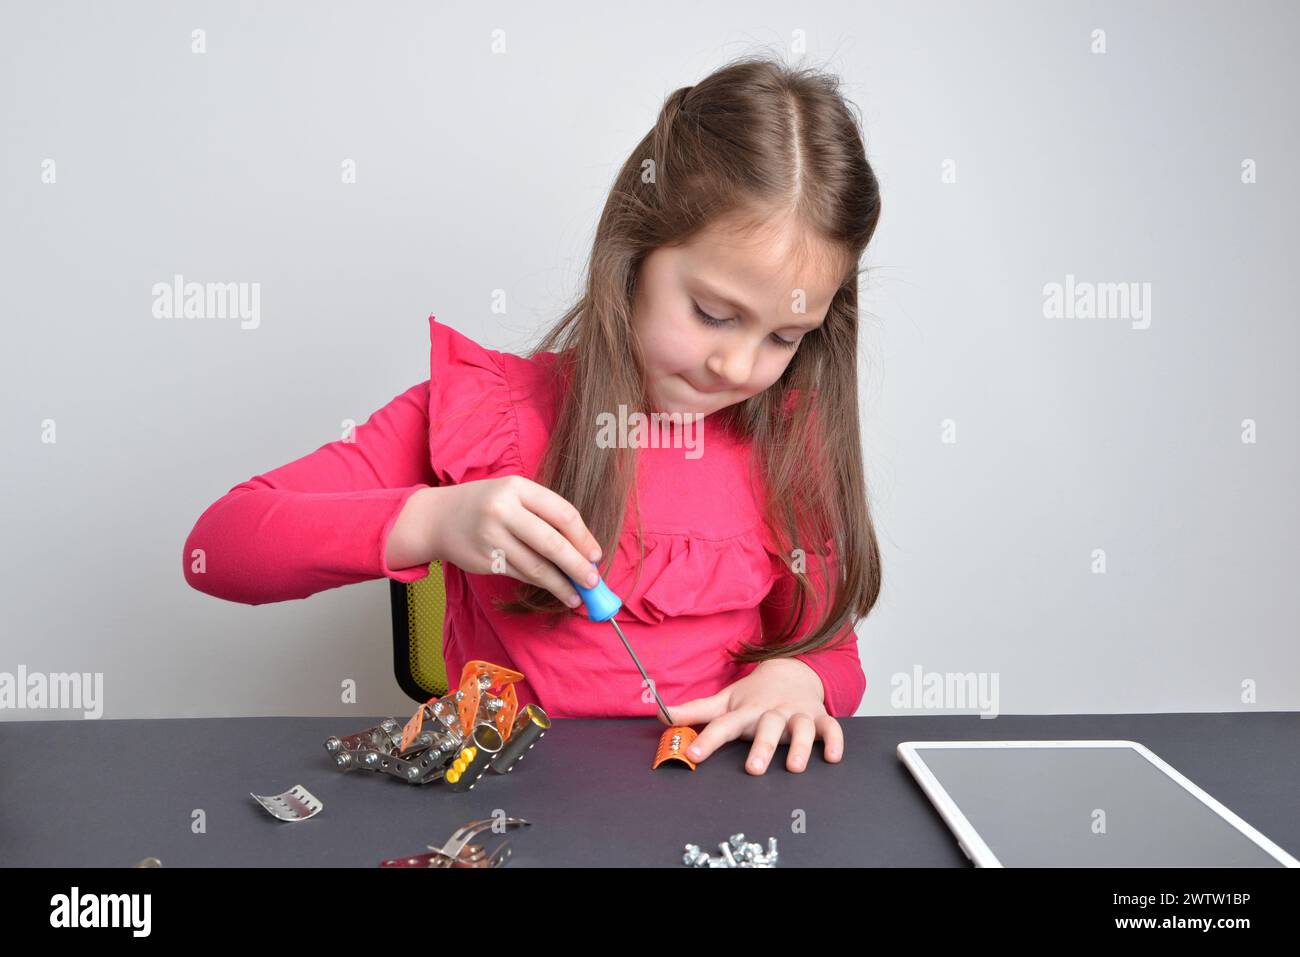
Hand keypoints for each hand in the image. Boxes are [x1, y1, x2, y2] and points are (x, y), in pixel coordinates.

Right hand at [413, 476, 603, 607]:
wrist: (438, 518)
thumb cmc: (486, 504)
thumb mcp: (514, 495)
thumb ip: (544, 514)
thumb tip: (583, 548)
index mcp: (517, 488)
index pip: (561, 513)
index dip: (583, 537)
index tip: (596, 555)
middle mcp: (503, 510)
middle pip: (551, 543)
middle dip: (577, 565)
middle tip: (593, 581)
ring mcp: (491, 537)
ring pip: (536, 566)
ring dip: (561, 584)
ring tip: (577, 596)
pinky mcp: (484, 560)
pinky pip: (520, 575)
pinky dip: (540, 584)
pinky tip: (554, 589)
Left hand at [662, 658, 843, 773]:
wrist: (791, 672)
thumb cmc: (754, 696)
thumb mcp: (724, 702)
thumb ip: (694, 712)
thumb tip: (659, 714)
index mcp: (746, 711)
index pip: (724, 725)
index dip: (707, 739)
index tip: (692, 754)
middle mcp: (772, 712)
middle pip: (767, 727)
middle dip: (762, 747)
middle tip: (753, 769)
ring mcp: (797, 714)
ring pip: (802, 728)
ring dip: (800, 746)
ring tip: (795, 767)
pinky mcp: (820, 718)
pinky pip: (831, 728)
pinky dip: (834, 741)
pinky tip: (832, 757)